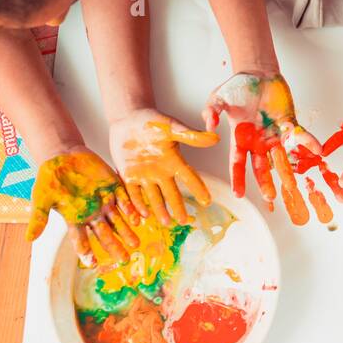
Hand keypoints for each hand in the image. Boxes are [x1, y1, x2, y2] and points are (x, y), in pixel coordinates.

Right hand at [26, 149, 139, 266]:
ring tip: (136, 243)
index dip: (86, 252)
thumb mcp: (42, 198)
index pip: (81, 240)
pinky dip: (132, 208)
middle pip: (105, 234)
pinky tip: (140, 218)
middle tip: (125, 260)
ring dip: (127, 231)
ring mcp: (104, 201)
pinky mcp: (113, 186)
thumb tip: (29, 239)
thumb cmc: (49, 179)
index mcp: (75, 219)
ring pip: (118, 220)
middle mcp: (92, 213)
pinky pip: (125, 199)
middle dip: (115, 247)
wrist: (62, 155)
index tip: (92, 264)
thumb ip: (39, 218)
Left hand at [109, 109, 218, 226]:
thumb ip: (190, 135)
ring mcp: (144, 175)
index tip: (207, 201)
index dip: (198, 188)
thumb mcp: (171, 127)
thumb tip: (215, 138)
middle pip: (171, 192)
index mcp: (173, 160)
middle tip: (184, 221)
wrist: (127, 119)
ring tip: (166, 222)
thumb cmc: (151, 121)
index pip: (189, 177)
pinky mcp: (128, 175)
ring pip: (154, 196)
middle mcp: (161, 171)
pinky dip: (137, 204)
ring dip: (160, 210)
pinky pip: (133, 193)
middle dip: (178, 207)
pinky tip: (143, 214)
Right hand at [203, 72, 321, 224]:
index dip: (238, 178)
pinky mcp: (289, 123)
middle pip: (261, 166)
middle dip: (265, 182)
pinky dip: (309, 142)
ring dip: (287, 171)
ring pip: (281, 157)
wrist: (257, 73)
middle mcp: (257, 141)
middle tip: (270, 197)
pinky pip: (300, 135)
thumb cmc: (237, 87)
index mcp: (240, 137)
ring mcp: (274, 134)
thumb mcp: (218, 98)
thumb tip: (210, 126)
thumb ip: (212, 111)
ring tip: (293, 187)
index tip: (239, 194)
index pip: (237, 162)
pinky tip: (318, 150)